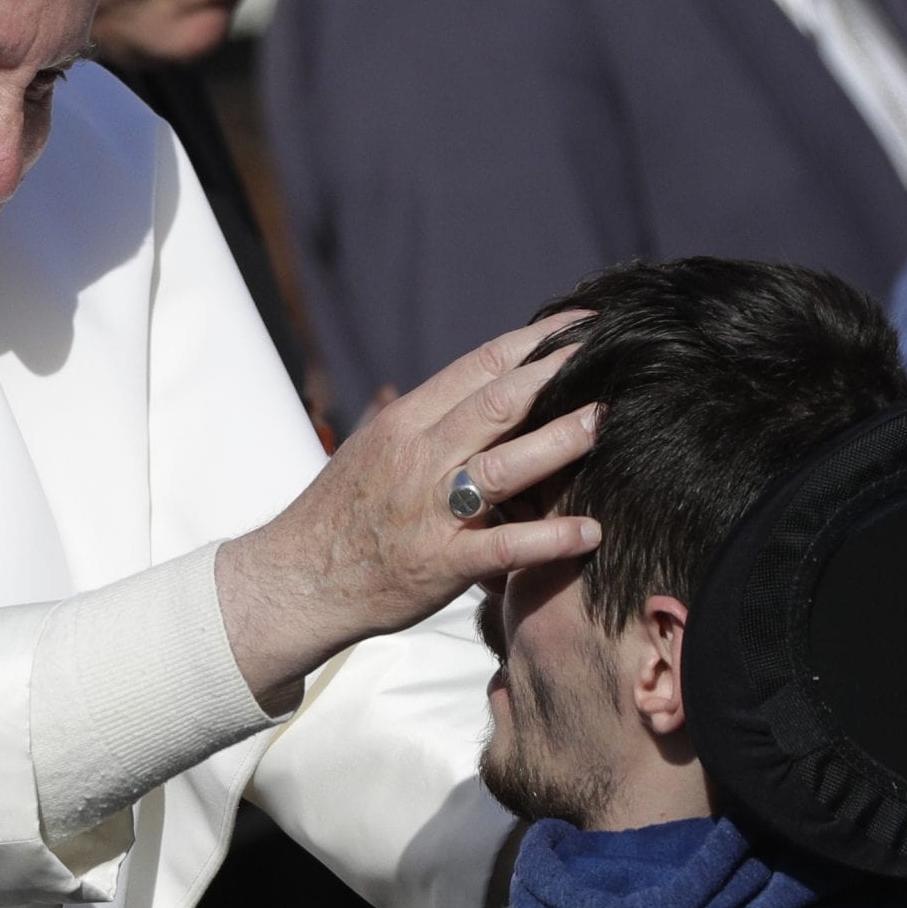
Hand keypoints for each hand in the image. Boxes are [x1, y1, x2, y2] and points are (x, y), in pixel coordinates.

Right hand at [217, 312, 601, 709]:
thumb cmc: (337, 514)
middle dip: (555, 375)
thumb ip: (410, 418)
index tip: (577, 327)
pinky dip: (548, 538)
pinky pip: (502, 547)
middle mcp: (418, 457)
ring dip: (559, 441)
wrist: (297, 580)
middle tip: (608, 356)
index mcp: (404, 422)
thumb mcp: (368, 449)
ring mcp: (430, 510)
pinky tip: (589, 530)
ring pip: (503, 465)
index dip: (532, 343)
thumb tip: (437, 386)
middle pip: (497, 403)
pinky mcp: (440, 563)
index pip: (477, 367)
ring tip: (605, 422)